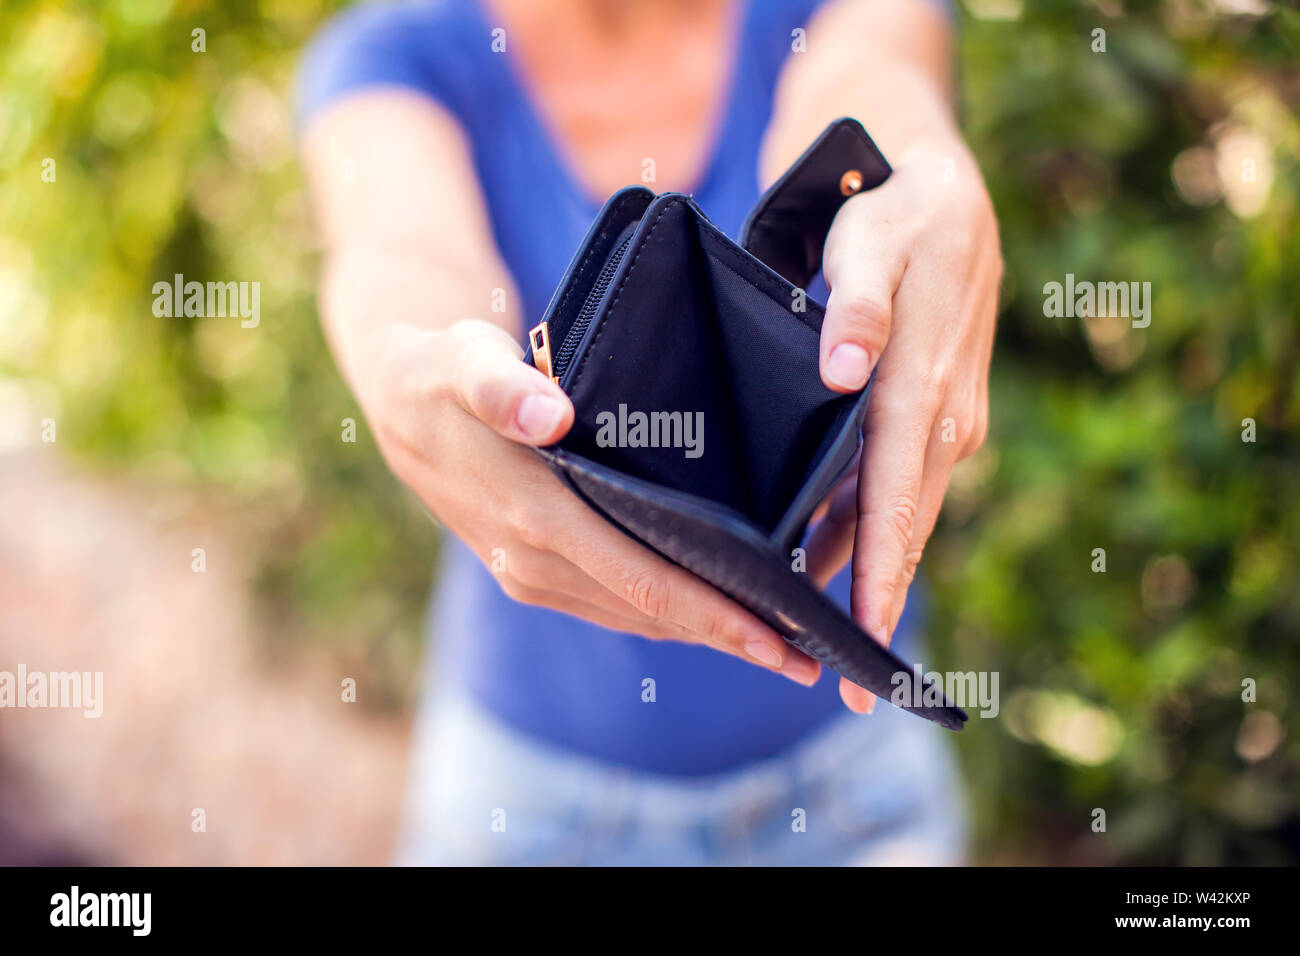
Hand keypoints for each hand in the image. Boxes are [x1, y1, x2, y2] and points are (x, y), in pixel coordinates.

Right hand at [359, 318, 822, 685]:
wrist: (400, 408)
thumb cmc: (445, 374)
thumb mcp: (463, 360)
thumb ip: (500, 387)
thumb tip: (547, 416)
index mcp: (532, 515)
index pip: (641, 579)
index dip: (714, 613)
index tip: (780, 637)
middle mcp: (535, 561)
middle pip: (651, 613)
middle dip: (732, 638)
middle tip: (812, 659)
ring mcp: (534, 574)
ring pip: (636, 616)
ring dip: (707, 634)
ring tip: (782, 645)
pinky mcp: (537, 572)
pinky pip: (615, 603)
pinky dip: (670, 616)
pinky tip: (716, 615)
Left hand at [806, 141, 1001, 712]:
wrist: (943, 196)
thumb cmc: (895, 221)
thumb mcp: (870, 247)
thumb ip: (856, 309)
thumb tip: (847, 371)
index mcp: (924, 389)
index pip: (896, 500)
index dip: (879, 576)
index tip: (863, 643)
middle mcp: (942, 420)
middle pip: (904, 530)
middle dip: (876, 607)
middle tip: (849, 689)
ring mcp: (941, 424)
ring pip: (898, 517)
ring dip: (867, 578)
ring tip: (823, 645)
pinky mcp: (928, 418)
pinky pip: (893, 489)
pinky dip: (863, 530)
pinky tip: (819, 564)